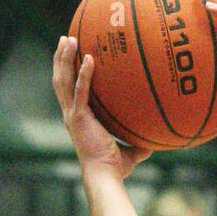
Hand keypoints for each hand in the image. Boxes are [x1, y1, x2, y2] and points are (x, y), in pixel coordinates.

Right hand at [52, 36, 151, 179]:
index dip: (68, 73)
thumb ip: (140, 144)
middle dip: (61, 58)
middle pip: (60, 80)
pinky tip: (90, 58)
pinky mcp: (78, 117)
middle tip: (66, 38)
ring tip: (69, 39)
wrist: (105, 176)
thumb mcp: (130, 152)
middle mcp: (71, 114)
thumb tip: (156, 140)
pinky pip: (81, 91)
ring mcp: (72, 115)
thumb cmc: (115, 168)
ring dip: (65, 58)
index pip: (70, 91)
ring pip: (63, 80)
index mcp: (78, 119)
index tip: (72, 56)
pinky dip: (84, 74)